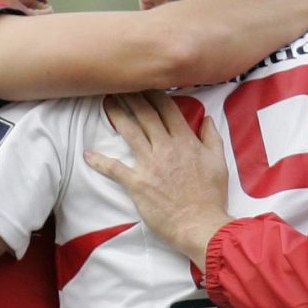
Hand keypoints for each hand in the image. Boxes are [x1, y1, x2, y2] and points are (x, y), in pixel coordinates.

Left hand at [83, 92, 230, 264]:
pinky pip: (115, 168)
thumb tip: (207, 119)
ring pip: (129, 132)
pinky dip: (100, 161)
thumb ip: (212, 138)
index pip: (167, 109)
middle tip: (117, 84)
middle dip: (131, 96)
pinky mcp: (137, 183)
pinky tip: (88, 154)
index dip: (154, 93)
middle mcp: (166, 147)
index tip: (143, 82)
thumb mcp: (219, 163)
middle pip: (145, 114)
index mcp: (186, 141)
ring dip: (116, 115)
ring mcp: (150, 164)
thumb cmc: (211, 197)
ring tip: (105, 101)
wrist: (201, 225)